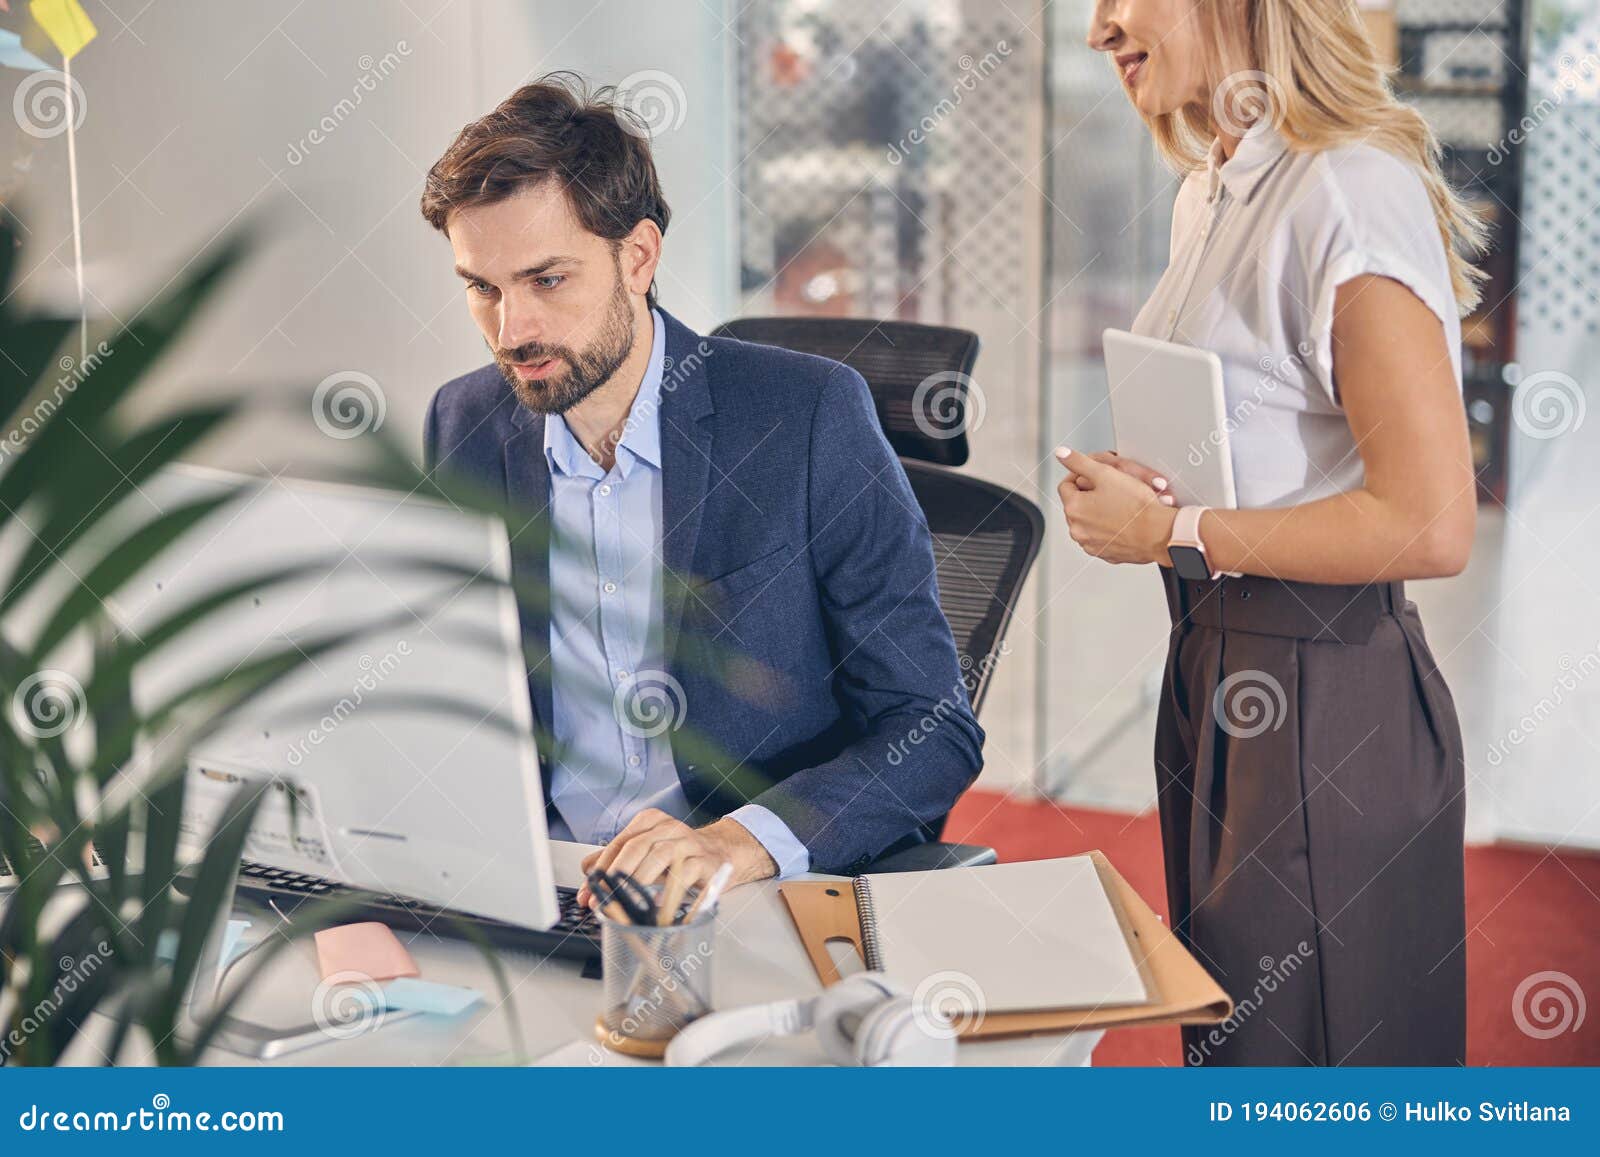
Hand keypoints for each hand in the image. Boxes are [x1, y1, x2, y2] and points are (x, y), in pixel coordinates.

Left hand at [576, 810, 776, 910]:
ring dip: (640, 881)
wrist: (722, 853)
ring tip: (627, 903)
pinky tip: (659, 907)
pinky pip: (685, 875)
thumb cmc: (679, 857)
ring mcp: (688, 841)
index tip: (588, 895)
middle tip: (603, 901)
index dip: (600, 870)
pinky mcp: (705, 860)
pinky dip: (670, 893)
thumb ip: (617, 860)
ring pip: (660, 855)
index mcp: (649, 821)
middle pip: (636, 846)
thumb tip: (587, 873)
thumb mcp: (646, 854)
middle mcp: (668, 827)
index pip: (618, 843)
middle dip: (615, 876)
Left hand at [1055, 447, 1177, 564]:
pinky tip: (1123, 520)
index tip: (1092, 473)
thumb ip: (1079, 462)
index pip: (1066, 485)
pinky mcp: (1105, 553)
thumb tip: (1061, 453)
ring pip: (1088, 521)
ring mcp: (1090, 544)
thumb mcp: (1105, 474)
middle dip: (1089, 494)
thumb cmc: (1136, 506)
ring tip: (1119, 503)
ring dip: (1098, 511)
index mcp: (1073, 508)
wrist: (1159, 534)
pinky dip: (1108, 527)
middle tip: (1109, 487)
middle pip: (1076, 504)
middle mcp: (1077, 529)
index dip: (1079, 475)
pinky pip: (1101, 536)